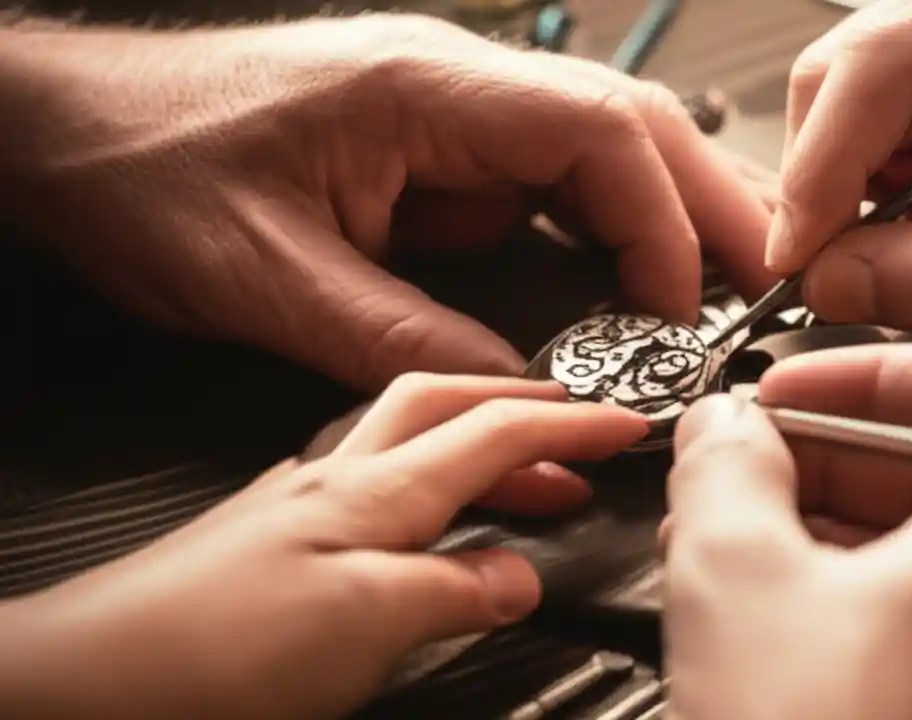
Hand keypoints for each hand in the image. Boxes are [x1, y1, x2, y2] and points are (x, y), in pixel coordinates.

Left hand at [0, 14, 773, 390]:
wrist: (76, 129)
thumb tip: (510, 389)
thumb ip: (399, 339)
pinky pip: (553, 181)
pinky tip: (640, 271)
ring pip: (603, 150)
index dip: (663, 219)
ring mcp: (452, 116)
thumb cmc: (149, 166)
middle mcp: (455, 88)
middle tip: (767, 276)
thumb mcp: (267, 280)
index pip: (596, 133)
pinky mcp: (439, 153)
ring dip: (673, 211)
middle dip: (706, 202)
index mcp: (425, 90)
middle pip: (627, 126)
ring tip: (731, 277)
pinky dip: (613, 226)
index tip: (682, 305)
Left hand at [0, 375, 647, 718]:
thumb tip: (516, 578)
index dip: (571, 425)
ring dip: (476, 449)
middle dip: (523, 409)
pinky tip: (417, 519)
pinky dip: (420, 490)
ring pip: (409, 446)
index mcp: (375, 488)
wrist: (91, 678)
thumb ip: (454, 590)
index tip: (629, 421)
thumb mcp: (368, 622)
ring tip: (524, 481)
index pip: (497, 430)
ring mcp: (301, 505)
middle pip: (448, 408)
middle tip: (576, 430)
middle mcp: (337, 479)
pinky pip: (369, 490)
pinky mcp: (273, 542)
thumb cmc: (212, 645)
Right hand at [662, 339, 911, 719]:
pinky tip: (805, 618)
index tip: (792, 392)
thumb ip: (725, 463)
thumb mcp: (738, 578)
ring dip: (861, 528)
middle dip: (845, 456)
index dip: (871, 364)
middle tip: (754, 468)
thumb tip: (722, 430)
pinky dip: (901, 598)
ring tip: (757, 546)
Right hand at [769, 0, 911, 334]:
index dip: (817, 166)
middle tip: (835, 272)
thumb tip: (829, 284)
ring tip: (905, 265)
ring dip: (856, 201)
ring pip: (855, 118)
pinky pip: (892, 146)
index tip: (795, 257)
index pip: (880, 65)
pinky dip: (889, 208)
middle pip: (844, 79)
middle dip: (826, 183)